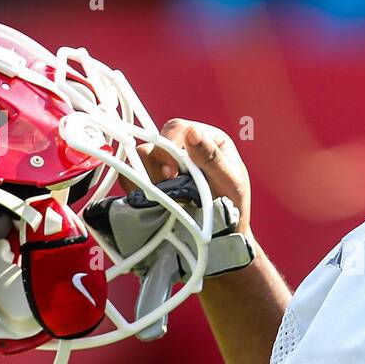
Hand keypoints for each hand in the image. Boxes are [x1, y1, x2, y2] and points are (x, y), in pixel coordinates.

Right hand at [145, 118, 250, 237]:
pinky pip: (130, 178)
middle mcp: (181, 149)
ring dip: (148, 179)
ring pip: (138, 160)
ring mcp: (164, 166)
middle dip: (157, 165)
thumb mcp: (231, 181)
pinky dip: (137, 190)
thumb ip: (212, 158)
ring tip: (167, 198)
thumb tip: (193, 133)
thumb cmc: (234, 205)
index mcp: (204, 139)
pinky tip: (155, 203)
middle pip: (154, 142)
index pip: (177, 129)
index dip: (168, 146)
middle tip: (168, 186)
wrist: (223, 235)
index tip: (172, 172)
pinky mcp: (152, 183)